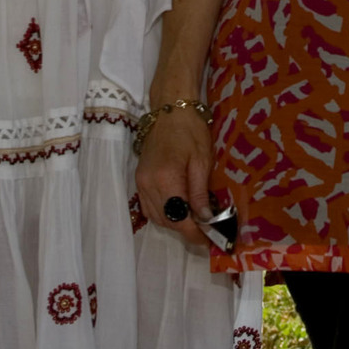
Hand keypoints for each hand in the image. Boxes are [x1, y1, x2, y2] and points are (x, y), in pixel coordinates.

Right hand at [134, 106, 218, 248]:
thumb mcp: (202, 161)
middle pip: (166, 221)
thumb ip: (200, 192)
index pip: (178, 218)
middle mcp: (148, 184)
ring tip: (196, 221)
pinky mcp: (139, 179)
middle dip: (186, 230)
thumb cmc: (191, 130)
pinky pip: (149, 206)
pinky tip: (179, 209)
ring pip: (156, 217)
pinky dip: (164, 213)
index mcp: (165, 179)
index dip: (194, 233)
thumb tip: (205, 219)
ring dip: (175, 223)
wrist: (170, 109)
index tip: (210, 240)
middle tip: (207, 231)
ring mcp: (140, 182)